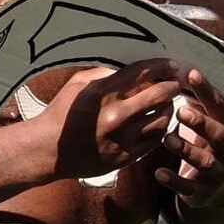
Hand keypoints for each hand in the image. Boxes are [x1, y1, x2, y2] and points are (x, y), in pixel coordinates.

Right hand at [41, 60, 188, 181]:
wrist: (48, 150)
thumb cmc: (61, 114)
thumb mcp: (77, 85)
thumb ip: (104, 74)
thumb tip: (130, 67)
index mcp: (103, 93)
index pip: (143, 73)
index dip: (163, 67)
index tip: (172, 66)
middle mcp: (116, 116)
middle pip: (160, 95)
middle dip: (172, 87)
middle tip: (175, 84)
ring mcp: (123, 139)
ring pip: (163, 120)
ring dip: (169, 109)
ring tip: (166, 104)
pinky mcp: (126, 157)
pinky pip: (155, 141)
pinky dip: (160, 130)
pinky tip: (158, 123)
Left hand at [149, 73, 223, 202]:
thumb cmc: (209, 145)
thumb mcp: (211, 123)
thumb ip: (199, 102)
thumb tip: (175, 68)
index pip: (222, 107)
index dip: (208, 91)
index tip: (191, 73)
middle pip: (219, 135)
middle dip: (201, 122)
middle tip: (181, 110)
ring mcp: (217, 173)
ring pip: (204, 161)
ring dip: (186, 149)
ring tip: (168, 139)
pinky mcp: (202, 193)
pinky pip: (188, 188)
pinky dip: (173, 181)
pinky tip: (158, 172)